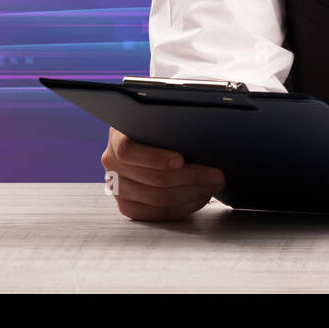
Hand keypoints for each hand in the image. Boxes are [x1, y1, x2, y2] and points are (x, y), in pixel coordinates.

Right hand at [100, 126, 226, 220]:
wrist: (150, 137)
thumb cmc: (161, 123)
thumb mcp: (163, 114)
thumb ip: (172, 120)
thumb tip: (200, 125)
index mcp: (116, 136)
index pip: (128, 151)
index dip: (156, 158)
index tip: (181, 160)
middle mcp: (112, 163)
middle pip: (152, 179)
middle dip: (191, 177)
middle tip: (216, 175)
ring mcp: (118, 187)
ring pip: (159, 199)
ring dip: (193, 193)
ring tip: (213, 185)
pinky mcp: (129, 205)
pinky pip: (158, 214)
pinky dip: (183, 207)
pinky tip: (200, 197)